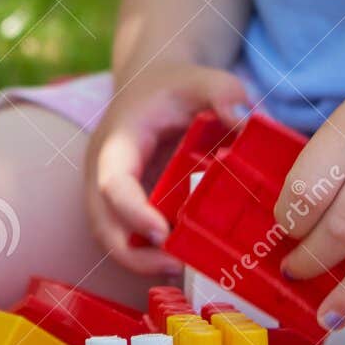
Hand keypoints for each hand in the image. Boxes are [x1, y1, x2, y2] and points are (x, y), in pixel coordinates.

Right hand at [86, 62, 251, 273]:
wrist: (150, 83)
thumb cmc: (173, 84)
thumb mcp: (200, 78)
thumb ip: (224, 91)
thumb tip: (243, 122)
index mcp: (118, 141)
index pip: (112, 183)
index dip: (132, 212)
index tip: (162, 233)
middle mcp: (103, 170)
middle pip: (102, 223)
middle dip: (133, 255)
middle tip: (176, 266)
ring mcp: (108, 190)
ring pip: (111, 237)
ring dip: (141, 260)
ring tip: (183, 267)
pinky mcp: (122, 204)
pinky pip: (126, 236)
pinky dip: (147, 253)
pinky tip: (182, 256)